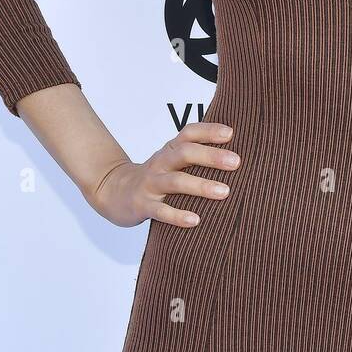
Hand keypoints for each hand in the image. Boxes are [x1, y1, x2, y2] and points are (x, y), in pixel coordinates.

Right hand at [88, 121, 239, 227]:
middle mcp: (161, 163)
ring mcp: (151, 184)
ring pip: (176, 181)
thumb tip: (238, 155)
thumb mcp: (172, 160)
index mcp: (170, 150)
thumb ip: (198, 155)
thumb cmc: (155, 175)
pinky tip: (195, 220)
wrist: (113, 191)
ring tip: (224, 192)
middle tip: (236, 162)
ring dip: (201, 185)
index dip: (208, 130)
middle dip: (211, 156)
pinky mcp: (143, 205)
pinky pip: (161, 211)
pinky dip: (178, 215)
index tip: (230, 134)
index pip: (189, 133)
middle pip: (185, 153)